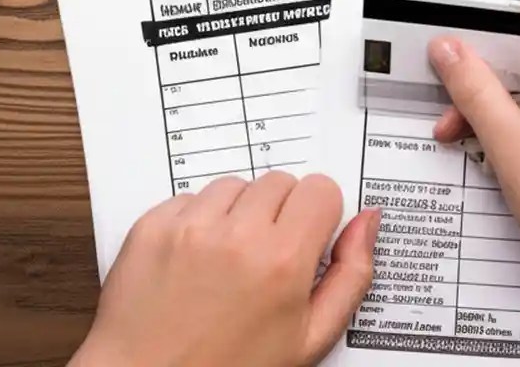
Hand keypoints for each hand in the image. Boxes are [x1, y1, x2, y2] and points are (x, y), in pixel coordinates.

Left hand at [70, 173, 381, 366]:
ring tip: (229, 260)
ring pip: (235, 185)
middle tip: (268, 257)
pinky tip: (196, 261)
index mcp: (284, 260)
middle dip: (281, 213)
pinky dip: (197, 221)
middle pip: (279, 182)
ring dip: (238, 212)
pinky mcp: (152, 227)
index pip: (321, 189)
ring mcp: (189, 227)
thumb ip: (350, 275)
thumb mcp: (310, 338)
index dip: (319, 214)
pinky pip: (189, 198)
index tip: (308, 237)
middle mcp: (237, 235)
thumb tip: (367, 222)